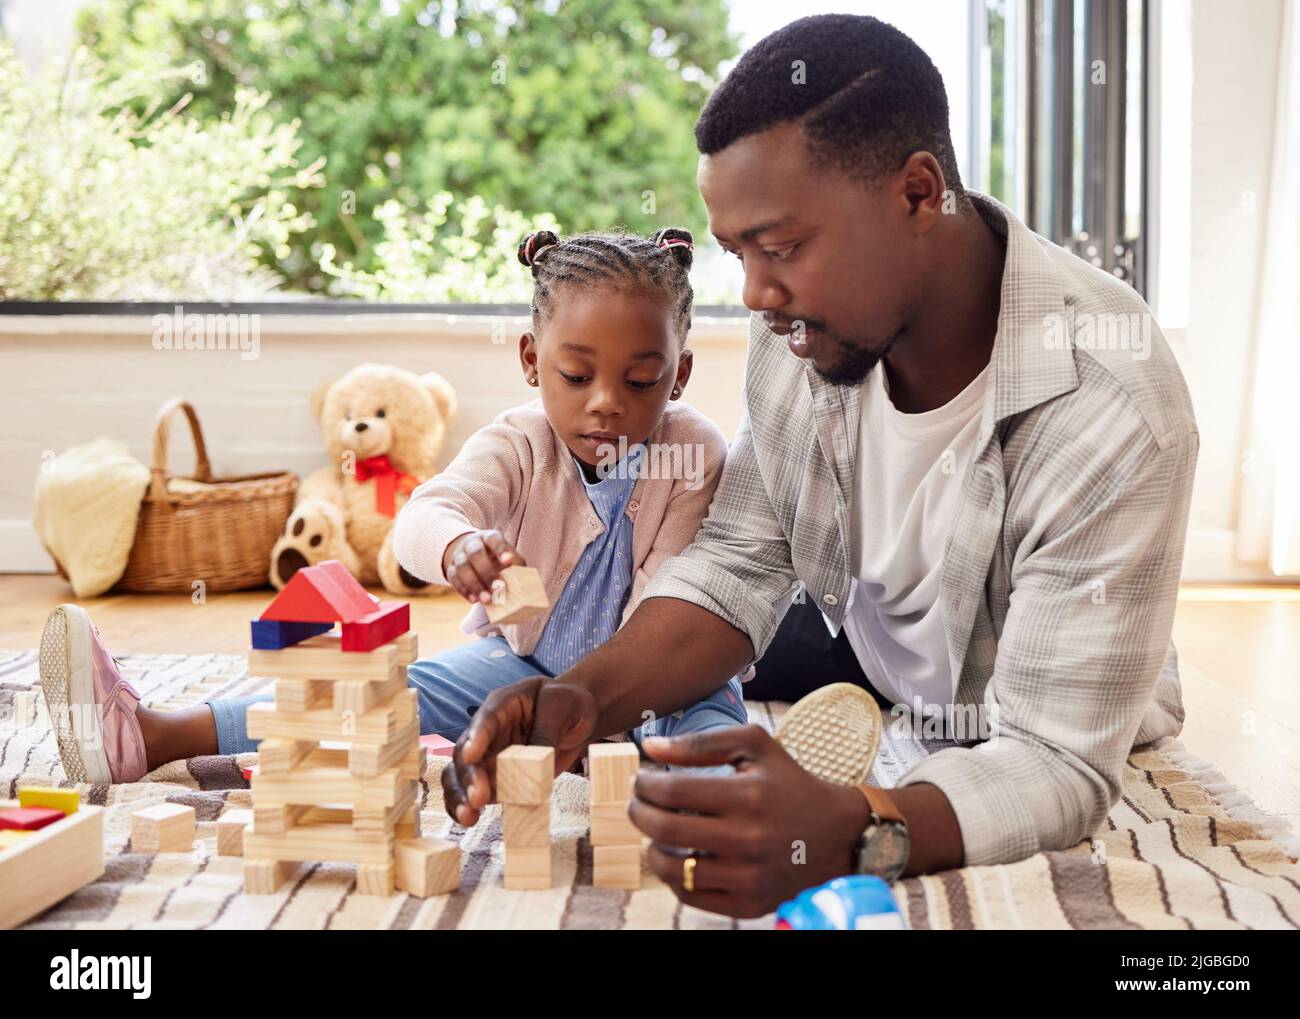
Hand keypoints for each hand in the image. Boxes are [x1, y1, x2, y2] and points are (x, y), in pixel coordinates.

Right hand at [441, 675, 598, 826]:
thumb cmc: (567, 703)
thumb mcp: (562, 707)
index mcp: (503, 705)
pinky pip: (475, 793)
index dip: (476, 738)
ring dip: (460, 796)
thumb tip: (531, 765)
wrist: (577, 717)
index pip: (485, 719)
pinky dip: (468, 806)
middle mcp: (488, 732)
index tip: (470, 756)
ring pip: (461, 775)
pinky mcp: (497, 778)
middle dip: (468, 776)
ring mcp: (490, 756)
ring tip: (469, 816)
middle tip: (478, 798)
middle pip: (466, 752)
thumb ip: (545, 732)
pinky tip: (470, 819)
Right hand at [442, 529, 525, 605]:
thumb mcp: (507, 556)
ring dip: (474, 585)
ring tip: (486, 600)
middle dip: (486, 572)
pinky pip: (454, 579)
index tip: (507, 561)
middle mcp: (472, 544)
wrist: (471, 555)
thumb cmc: (496, 558)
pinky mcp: (451, 569)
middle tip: (497, 588)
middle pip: (475, 554)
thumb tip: (522, 581)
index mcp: (489, 537)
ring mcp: (459, 555)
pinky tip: (474, 600)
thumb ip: (515, 565)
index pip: (494, 539)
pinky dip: (464, 590)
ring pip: (462, 567)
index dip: (500, 549)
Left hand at [630, 725, 869, 918]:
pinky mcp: (748, 903)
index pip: (673, 792)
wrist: (836, 834)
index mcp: (748, 796)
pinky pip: (690, 895)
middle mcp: (747, 839)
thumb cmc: (788, 783)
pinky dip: (673, 876)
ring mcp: (748, 877)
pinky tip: (677, 856)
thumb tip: (650, 746)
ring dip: (651, 847)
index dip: (645, 784)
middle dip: (639, 813)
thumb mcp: (754, 746)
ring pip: (673, 869)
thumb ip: (700, 742)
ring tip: (655, 831)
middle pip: (665, 830)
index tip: (639, 779)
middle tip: (636, 803)